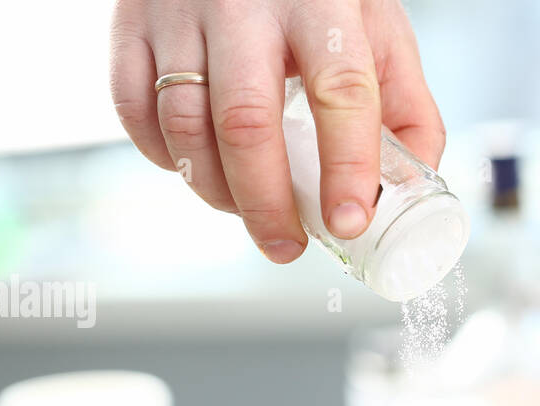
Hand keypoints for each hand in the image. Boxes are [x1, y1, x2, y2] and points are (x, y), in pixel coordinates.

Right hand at [109, 0, 444, 260]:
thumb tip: (410, 187)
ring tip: (248, 211)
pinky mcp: (128, 25)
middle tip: (286, 246)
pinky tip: (200, 169)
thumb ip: (404, 105)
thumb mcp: (375, 27)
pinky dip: (166, 160)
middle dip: (267, 204)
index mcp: (319, 0)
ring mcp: (177, 12)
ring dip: (217, 192)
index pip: (341, 91)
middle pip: (247, 122)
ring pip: (186, 127)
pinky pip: (135, 113)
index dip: (347, 166)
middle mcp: (243, 2)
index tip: (349, 221)